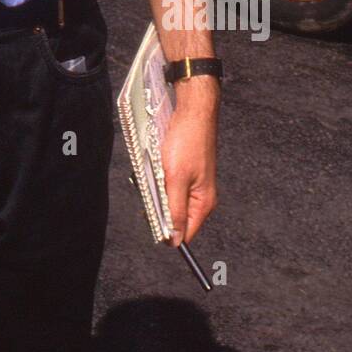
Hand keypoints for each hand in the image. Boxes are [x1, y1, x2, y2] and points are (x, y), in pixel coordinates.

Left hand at [161, 79, 218, 246]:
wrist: (192, 111)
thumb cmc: (187, 142)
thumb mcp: (176, 179)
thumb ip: (175, 210)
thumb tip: (175, 240)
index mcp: (203, 203)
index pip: (185, 233)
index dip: (167, 232)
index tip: (150, 220)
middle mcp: (200, 196)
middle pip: (176, 217)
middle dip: (159, 208)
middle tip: (149, 193)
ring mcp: (193, 183)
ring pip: (170, 199)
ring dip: (157, 192)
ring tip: (152, 175)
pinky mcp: (185, 171)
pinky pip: (169, 184)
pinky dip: (159, 179)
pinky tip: (155, 167)